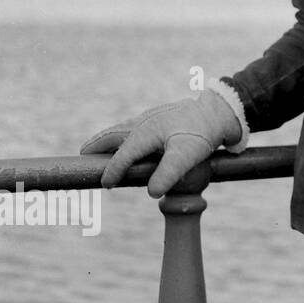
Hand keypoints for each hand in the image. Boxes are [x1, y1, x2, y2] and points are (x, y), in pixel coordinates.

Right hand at [79, 89, 241, 196]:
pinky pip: (135, 125)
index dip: (112, 171)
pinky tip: (130, 137)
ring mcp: (152, 117)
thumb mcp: (187, 155)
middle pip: (114, 134)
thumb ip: (168, 174)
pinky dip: (124, 132)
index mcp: (144, 132)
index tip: (105, 184)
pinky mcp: (161, 115)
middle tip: (82, 154)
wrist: (221, 110)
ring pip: (123, 128)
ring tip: (98, 145)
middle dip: (97, 144)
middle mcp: (143, 123)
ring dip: (109, 137)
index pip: (122, 156)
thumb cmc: (203, 132)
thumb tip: (151, 192)